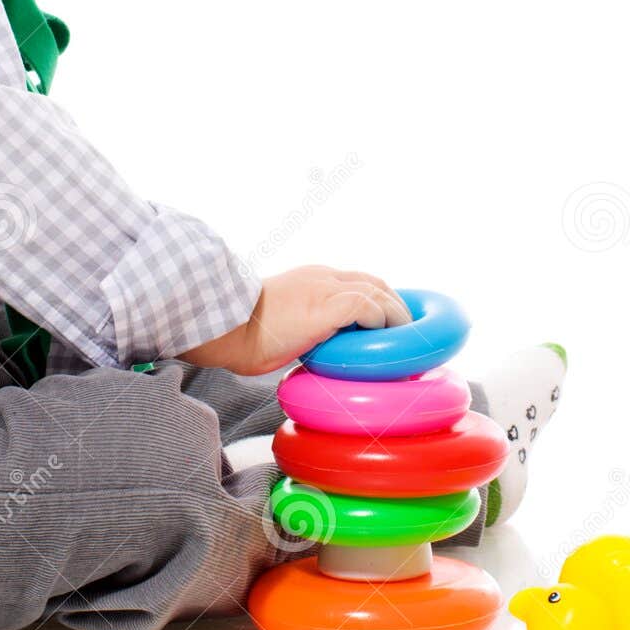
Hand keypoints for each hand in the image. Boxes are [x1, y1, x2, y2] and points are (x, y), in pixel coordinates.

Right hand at [176, 266, 411, 376]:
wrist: (224, 327)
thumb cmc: (239, 333)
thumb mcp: (277, 323)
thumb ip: (300, 328)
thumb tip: (308, 352)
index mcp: (310, 279)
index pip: (356, 282)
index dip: (377, 301)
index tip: (386, 326)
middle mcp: (322, 277)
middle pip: (375, 282)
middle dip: (395, 305)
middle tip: (405, 335)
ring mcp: (325, 288)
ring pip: (379, 290)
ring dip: (397, 315)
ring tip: (406, 342)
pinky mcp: (328, 305)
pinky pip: (370, 307)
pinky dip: (383, 321)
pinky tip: (384, 340)